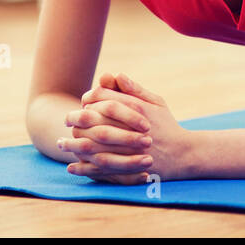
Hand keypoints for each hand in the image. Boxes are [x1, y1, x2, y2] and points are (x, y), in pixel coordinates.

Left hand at [62, 72, 193, 183]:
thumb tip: (114, 74)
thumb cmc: (167, 125)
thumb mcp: (156, 102)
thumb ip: (134, 89)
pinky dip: (83, 167)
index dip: (89, 98)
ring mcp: (129, 150)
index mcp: (137, 109)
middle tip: (67, 120)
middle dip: (76, 118)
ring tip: (61, 143)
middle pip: (94, 120)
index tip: (83, 102)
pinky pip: (99, 169)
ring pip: (93, 145)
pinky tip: (71, 165)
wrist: (183, 154)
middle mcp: (130, 128)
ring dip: (74, 144)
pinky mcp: (128, 170)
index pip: (103, 98)